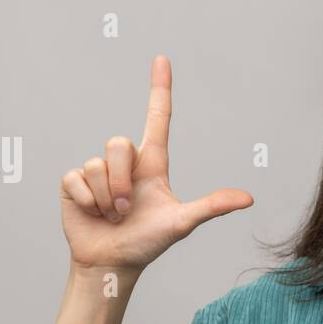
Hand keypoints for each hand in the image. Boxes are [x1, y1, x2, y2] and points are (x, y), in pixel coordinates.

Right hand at [60, 55, 253, 273]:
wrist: (112, 263)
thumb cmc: (148, 243)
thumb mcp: (181, 223)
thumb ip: (212, 207)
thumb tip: (249, 199)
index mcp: (152, 165)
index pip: (158, 119)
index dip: (159, 89)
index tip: (162, 60)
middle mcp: (126, 163)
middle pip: (119, 143)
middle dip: (121, 181)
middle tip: (126, 209)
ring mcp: (98, 171)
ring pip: (98, 164)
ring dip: (105, 196)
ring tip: (112, 215)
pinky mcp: (74, 182)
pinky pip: (76, 177)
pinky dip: (86, 201)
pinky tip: (92, 214)